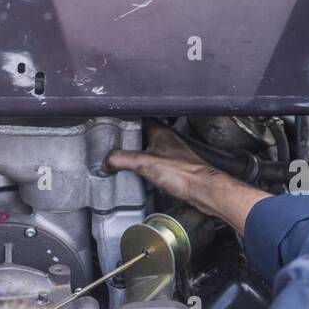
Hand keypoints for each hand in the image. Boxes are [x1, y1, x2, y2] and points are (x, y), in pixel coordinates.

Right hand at [104, 122, 267, 230]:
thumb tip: (107, 160)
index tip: (114, 124)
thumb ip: (122, 160)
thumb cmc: (183, 173)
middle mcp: (167, 141)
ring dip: (138, 152)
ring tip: (123, 158)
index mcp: (161, 132)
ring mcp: (171, 154)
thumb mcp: (145, 163)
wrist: (202, 189)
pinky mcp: (174, 168)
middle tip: (114, 144)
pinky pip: (155, 162)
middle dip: (129, 138)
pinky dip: (146, 166)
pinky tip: (139, 173)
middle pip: (144, 134)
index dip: (126, 120)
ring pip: (150, 148)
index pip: (140, 119)